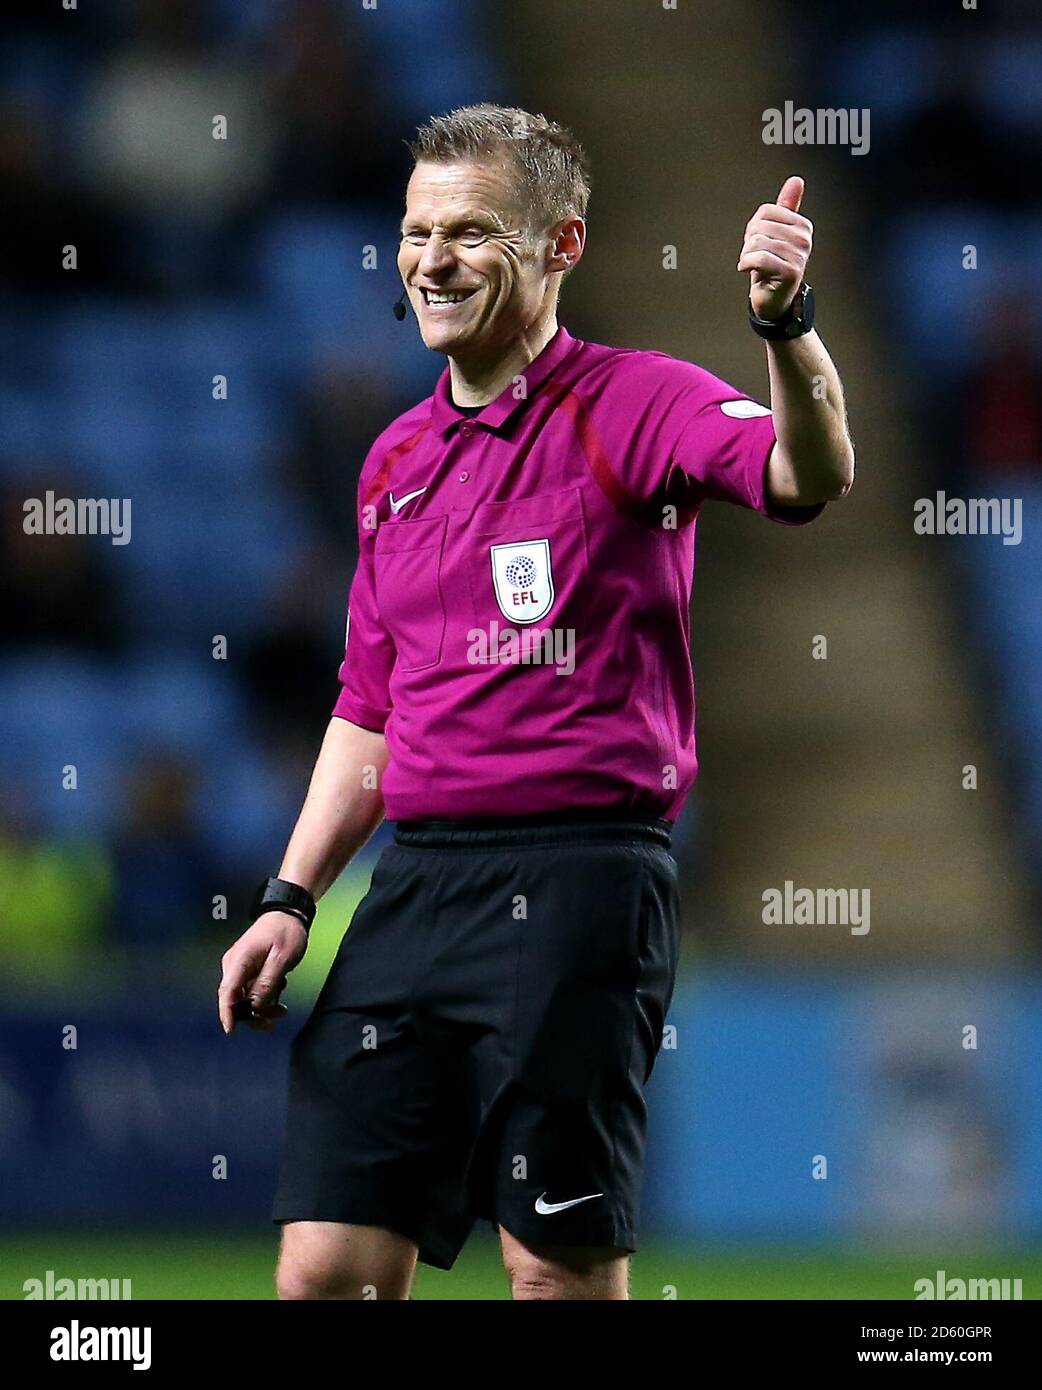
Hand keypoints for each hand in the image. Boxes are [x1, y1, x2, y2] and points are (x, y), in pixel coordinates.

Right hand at [218, 911, 307, 1034]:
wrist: (287, 912)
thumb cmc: (285, 931)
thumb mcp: (281, 958)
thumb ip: (267, 982)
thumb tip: (255, 1005)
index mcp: (239, 960)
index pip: (227, 992)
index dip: (227, 1013)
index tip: (230, 1030)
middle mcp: (234, 965)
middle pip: (235, 999)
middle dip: (252, 1014)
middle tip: (272, 1021)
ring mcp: (240, 966)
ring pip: (244, 996)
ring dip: (261, 1006)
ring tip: (281, 1009)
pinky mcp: (247, 968)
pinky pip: (250, 989)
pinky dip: (263, 996)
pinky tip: (278, 992)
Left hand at [738, 176, 812, 321]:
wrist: (773, 299)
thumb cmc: (772, 265)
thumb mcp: (776, 233)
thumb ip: (785, 207)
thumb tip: (796, 180)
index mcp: (802, 226)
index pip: (766, 212)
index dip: (753, 227)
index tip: (757, 242)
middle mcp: (804, 239)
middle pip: (760, 227)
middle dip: (749, 242)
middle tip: (753, 256)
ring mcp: (799, 255)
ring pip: (757, 242)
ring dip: (746, 255)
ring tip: (752, 264)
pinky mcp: (790, 271)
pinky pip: (759, 258)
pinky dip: (746, 263)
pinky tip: (747, 269)